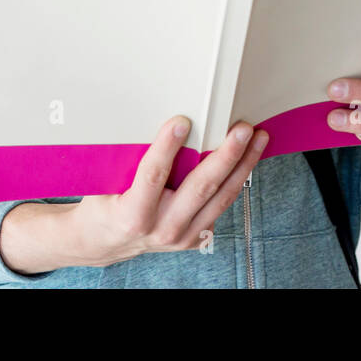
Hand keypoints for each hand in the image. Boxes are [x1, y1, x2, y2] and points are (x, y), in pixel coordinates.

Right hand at [67, 115, 267, 266]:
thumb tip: (149, 118)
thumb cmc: (102, 205)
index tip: (180, 122)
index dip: (166, 148)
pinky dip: (237, 178)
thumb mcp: (103, 182)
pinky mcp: (196, 237)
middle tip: (241, 128)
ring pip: (220, 197)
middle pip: (200, 188)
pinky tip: (248, 156)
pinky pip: (221, 204)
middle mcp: (162, 230)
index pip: (153, 177)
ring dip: (243, 164)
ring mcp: (182, 237)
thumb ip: (126, 159)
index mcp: (132, 217)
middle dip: (225, 155)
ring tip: (258, 138)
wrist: (104, 242)